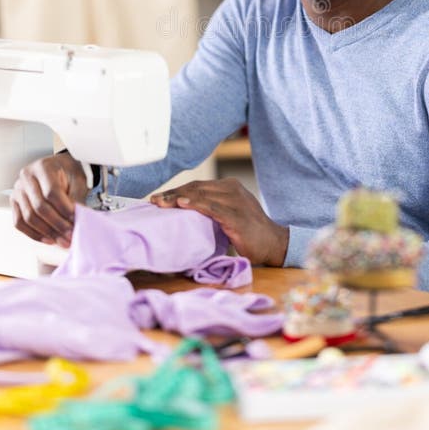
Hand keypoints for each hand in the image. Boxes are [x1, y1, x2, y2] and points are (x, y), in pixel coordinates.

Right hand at [11, 151, 87, 246]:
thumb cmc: (68, 173)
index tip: (75, 220)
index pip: (52, 192)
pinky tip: (48, 239)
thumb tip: (78, 218)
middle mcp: (26, 177)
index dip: (64, 209)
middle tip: (70, 236)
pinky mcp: (14, 202)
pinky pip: (19, 222)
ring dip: (47, 233)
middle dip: (57, 225)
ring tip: (62, 241)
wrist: (58, 167)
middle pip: (39, 207)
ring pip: (28, 217)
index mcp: (43, 167)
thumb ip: (77, 197)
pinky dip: (34, 234)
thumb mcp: (78, 180)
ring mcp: (18, 190)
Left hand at [150, 177, 288, 266]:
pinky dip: (195, 204)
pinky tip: (181, 203)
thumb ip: (214, 210)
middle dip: (173, 193)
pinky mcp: (236, 215)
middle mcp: (232, 189)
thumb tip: (187, 215)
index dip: (177, 190)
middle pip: (196, 187)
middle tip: (154, 200)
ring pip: (201, 194)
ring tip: (161, 203)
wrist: (274, 244)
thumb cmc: (250, 233)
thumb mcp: (230, 215)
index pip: (198, 185)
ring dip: (177, 198)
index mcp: (230, 187)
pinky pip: (211, 207)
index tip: (160, 197)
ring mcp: (235, 201)